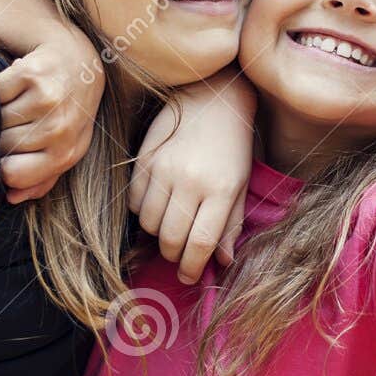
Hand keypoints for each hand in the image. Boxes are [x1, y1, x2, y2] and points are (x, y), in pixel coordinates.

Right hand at [0, 29, 103, 202]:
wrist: (79, 62)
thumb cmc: (69, 112)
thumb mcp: (65, 148)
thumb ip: (40, 178)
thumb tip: (10, 197)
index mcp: (66, 153)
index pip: (12, 175)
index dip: (0, 168)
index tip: (4, 156)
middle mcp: (59, 128)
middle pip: (0, 146)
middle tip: (13, 124)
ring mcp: (46, 99)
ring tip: (15, 105)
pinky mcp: (31, 74)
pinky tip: (13, 88)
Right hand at [129, 73, 255, 284]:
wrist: (213, 98)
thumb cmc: (234, 146)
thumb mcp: (243, 184)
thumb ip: (232, 224)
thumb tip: (223, 261)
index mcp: (221, 190)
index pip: (199, 244)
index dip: (191, 269)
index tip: (189, 277)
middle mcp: (191, 181)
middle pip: (170, 239)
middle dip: (174, 255)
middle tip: (180, 254)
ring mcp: (164, 169)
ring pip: (148, 223)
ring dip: (157, 233)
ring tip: (169, 226)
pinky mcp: (145, 159)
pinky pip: (133, 200)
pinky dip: (141, 211)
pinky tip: (156, 205)